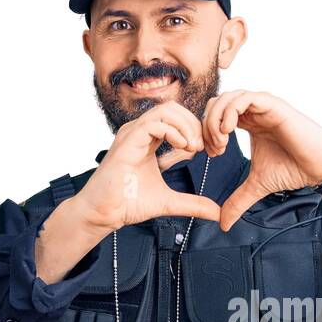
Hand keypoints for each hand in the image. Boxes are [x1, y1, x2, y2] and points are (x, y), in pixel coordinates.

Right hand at [75, 102, 224, 232]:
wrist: (103, 213)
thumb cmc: (128, 204)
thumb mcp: (169, 202)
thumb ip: (193, 204)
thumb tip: (217, 213)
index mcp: (148, 139)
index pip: (176, 119)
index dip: (196, 130)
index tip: (206, 150)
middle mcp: (139, 132)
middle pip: (174, 108)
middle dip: (194, 124)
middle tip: (204, 146)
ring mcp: (132, 134)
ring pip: (165, 110)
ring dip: (186, 125)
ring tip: (194, 146)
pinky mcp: (127, 142)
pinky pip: (154, 123)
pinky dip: (173, 132)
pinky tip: (183, 147)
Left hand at [200, 91, 321, 230]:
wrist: (319, 167)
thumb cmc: (293, 169)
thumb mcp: (257, 186)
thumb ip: (238, 201)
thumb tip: (223, 224)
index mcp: (249, 123)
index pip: (216, 116)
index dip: (207, 133)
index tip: (213, 154)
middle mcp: (254, 111)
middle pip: (216, 103)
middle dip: (207, 125)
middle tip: (215, 149)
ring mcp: (262, 106)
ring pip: (226, 98)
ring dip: (216, 119)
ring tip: (222, 142)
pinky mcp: (272, 105)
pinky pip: (243, 98)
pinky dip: (230, 112)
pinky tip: (229, 132)